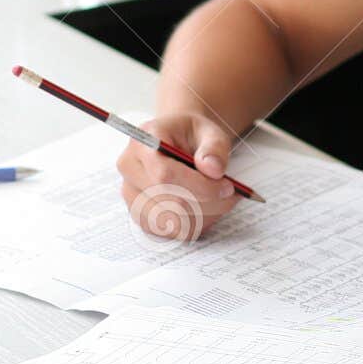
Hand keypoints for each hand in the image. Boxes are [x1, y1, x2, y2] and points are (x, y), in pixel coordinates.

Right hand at [116, 113, 239, 240]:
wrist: (176, 142)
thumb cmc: (190, 135)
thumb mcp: (209, 131)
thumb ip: (215, 147)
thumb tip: (213, 170)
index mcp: (142, 141)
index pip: (164, 174)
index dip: (200, 186)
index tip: (227, 186)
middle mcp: (130, 168)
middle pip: (170, 202)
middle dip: (209, 202)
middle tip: (232, 194)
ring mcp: (131, 195)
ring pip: (172, 221)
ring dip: (205, 215)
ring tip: (220, 199)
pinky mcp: (140, 215)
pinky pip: (172, 232)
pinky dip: (196, 224)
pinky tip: (206, 208)